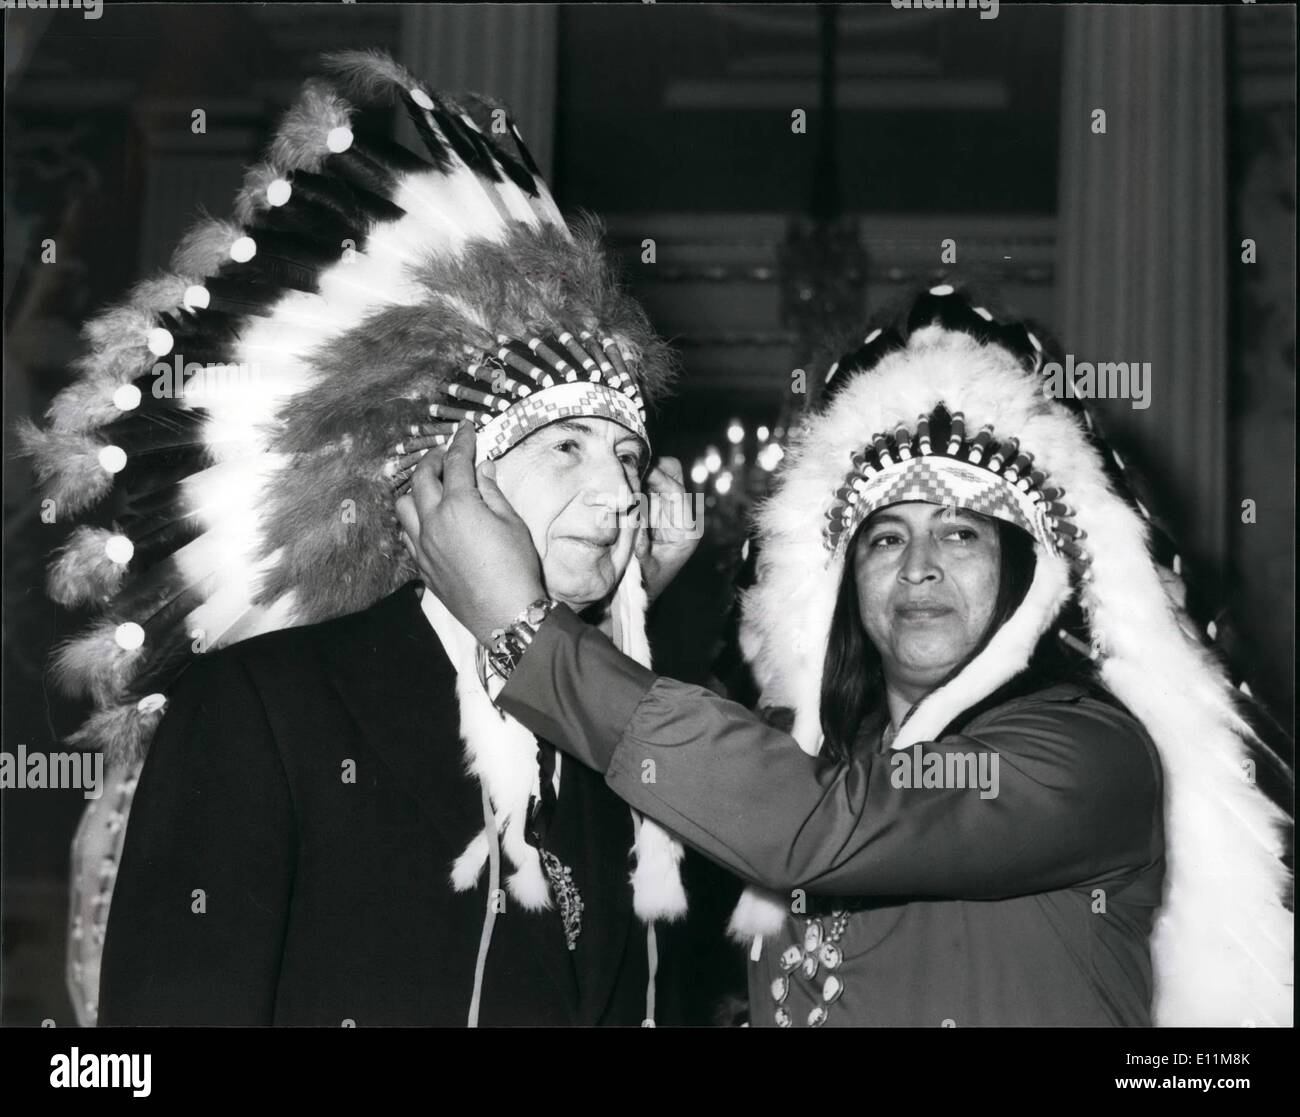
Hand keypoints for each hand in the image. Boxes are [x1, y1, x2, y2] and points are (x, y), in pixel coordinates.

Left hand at [394, 422, 546, 645]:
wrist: (506, 613)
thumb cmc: (516, 566)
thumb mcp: (512, 523)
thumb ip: (492, 493)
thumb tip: (482, 470)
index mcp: (459, 505)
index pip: (455, 463)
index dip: (461, 442)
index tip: (466, 429)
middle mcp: (433, 522)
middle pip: (422, 479)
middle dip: (433, 460)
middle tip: (446, 455)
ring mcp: (423, 546)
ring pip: (404, 506)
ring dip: (415, 491)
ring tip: (430, 488)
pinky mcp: (423, 567)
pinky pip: (407, 535)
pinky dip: (413, 521)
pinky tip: (427, 522)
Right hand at [634, 457, 701, 601]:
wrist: (640, 594)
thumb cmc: (647, 584)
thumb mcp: (645, 569)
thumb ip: (642, 547)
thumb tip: (636, 520)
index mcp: (687, 528)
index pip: (677, 492)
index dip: (659, 478)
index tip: (638, 470)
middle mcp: (678, 514)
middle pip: (673, 474)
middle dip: (653, 467)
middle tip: (629, 466)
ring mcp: (664, 509)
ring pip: (657, 476)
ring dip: (640, 473)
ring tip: (620, 473)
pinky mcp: (649, 508)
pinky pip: (643, 486)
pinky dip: (632, 481)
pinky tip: (618, 482)